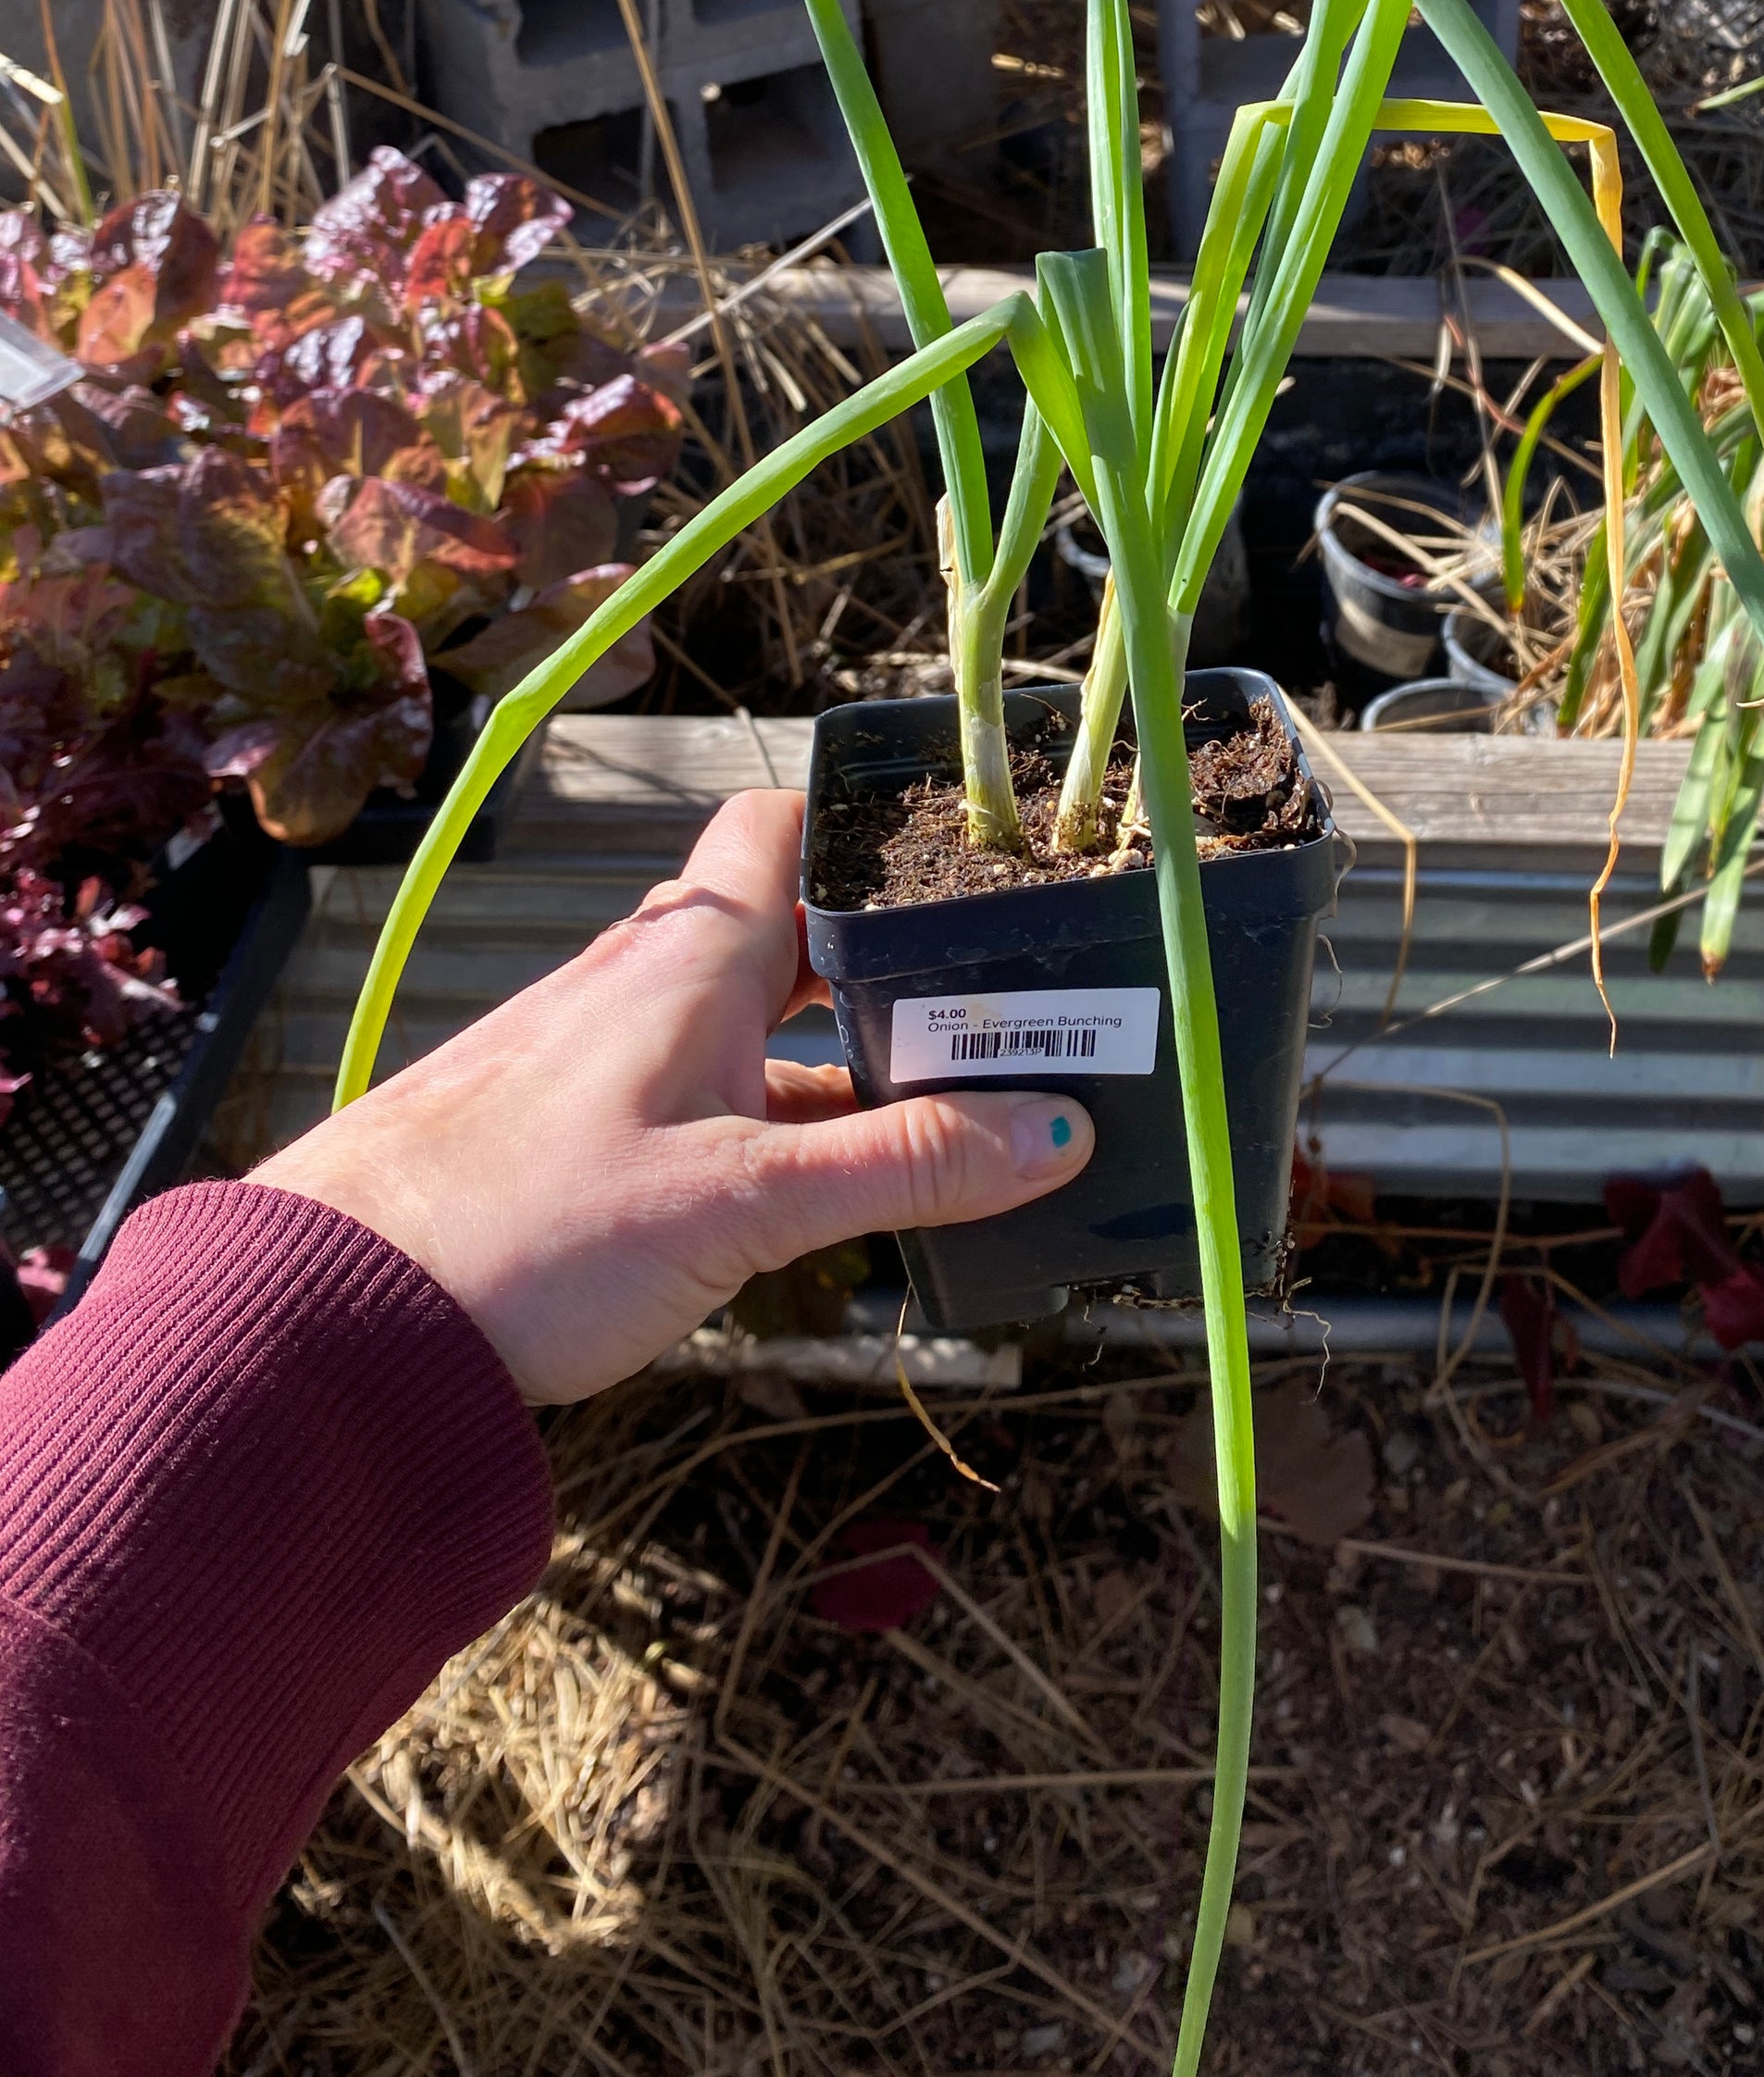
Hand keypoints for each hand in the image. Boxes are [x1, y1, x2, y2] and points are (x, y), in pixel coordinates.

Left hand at [252, 787, 1092, 1402]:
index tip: (964, 864)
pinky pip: (708, 1092)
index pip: (785, 826)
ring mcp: (605, 1053)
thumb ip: (903, 1164)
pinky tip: (822, 1190)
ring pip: (752, 1024)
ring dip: (841, 1059)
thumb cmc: (523, 1232)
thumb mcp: (748, 1203)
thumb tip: (1052, 1130)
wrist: (332, 1317)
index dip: (871, 827)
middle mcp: (644, 980)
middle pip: (791, 934)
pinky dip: (778, 1119)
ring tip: (946, 1118)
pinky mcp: (577, 1128)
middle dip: (890, 970)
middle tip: (999, 1016)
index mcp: (688, 956)